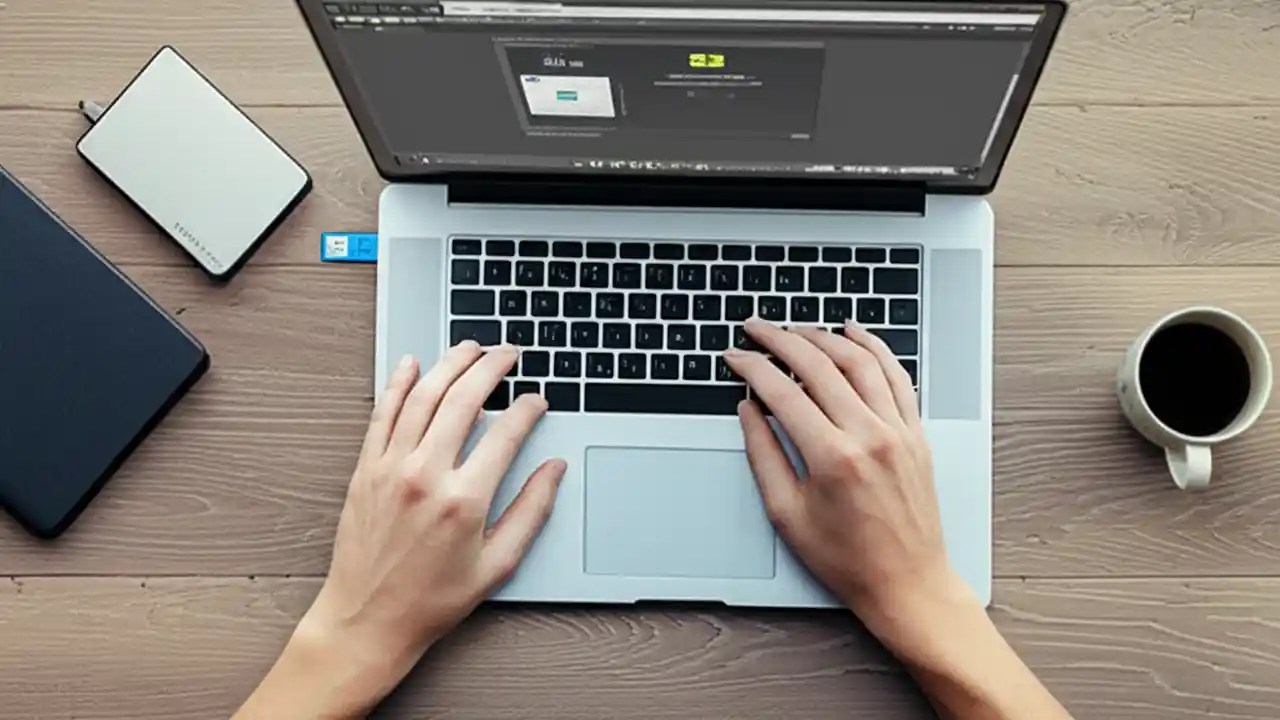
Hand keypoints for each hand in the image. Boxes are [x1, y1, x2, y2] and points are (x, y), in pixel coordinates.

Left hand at [262, 343, 565, 715]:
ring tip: (469, 348)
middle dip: (491, 368)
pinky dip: (397, 384)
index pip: (505, 433)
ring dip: (449, 365)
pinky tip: (411, 366)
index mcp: (464, 500)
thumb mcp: (497, 564)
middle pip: (463, 400)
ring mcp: (390, 469)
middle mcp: (425, 476)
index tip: (537, 400)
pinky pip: (382, 414)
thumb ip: (531, 511)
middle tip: (507, 354)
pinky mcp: (365, 471)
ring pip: (422, 396)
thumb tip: (553, 471)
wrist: (367, 620)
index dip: (528, 409)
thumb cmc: (431, 601)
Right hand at [725, 319, 969, 640]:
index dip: (752, 368)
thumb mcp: (787, 513)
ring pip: (860, 361)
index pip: (782, 393)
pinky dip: (875, 348)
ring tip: (798, 327)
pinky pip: (897, 376)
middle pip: (819, 365)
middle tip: (756, 328)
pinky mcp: (916, 433)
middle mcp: (869, 435)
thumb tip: (749, 412)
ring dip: (824, 336)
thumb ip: (763, 455)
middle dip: (781, 339)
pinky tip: (855, 333)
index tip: (735, 356)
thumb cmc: (847, 559)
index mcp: (832, 457)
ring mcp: (898, 431)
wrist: (907, 583)